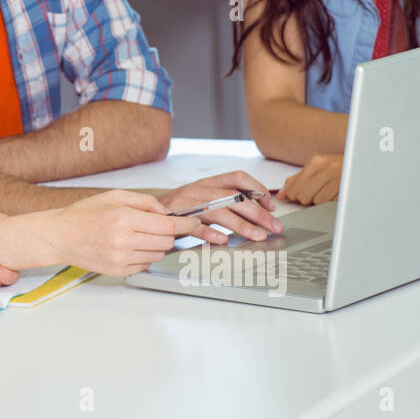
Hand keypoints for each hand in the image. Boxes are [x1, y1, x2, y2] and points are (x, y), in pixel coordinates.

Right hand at [50, 190, 202, 276]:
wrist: (60, 236)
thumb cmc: (85, 214)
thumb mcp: (114, 196)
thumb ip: (145, 202)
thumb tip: (166, 212)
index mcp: (123, 218)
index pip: (167, 226)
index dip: (186, 225)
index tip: (195, 223)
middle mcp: (123, 240)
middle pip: (166, 242)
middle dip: (168, 234)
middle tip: (156, 227)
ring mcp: (120, 258)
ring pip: (157, 255)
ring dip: (155, 245)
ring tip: (137, 236)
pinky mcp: (118, 271)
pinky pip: (145, 265)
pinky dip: (143, 256)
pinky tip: (128, 247)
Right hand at [156, 171, 281, 243]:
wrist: (144, 211)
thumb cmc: (177, 208)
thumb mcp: (203, 198)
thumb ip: (225, 200)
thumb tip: (257, 209)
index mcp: (208, 182)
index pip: (238, 177)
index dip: (258, 189)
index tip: (272, 205)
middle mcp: (200, 189)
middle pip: (235, 196)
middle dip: (259, 213)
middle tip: (275, 227)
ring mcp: (188, 203)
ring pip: (220, 210)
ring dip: (242, 225)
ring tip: (257, 237)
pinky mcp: (176, 218)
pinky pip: (196, 225)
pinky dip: (210, 233)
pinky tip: (223, 241)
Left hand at [278, 153, 342, 205]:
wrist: (359, 163)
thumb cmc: (336, 166)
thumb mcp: (315, 167)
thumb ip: (295, 180)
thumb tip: (281, 195)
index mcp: (316, 162)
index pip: (294, 188)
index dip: (293, 195)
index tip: (296, 194)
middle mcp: (328, 170)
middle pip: (304, 197)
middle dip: (306, 198)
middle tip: (313, 191)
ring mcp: (339, 180)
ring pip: (318, 202)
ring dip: (319, 200)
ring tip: (326, 190)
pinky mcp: (347, 191)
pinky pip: (331, 204)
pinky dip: (330, 202)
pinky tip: (333, 193)